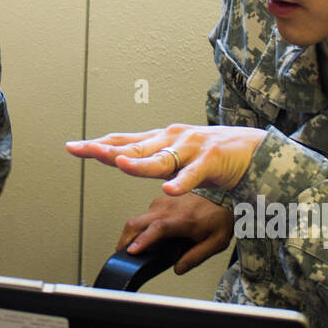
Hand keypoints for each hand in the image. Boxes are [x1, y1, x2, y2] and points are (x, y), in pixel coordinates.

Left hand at [66, 123, 265, 193]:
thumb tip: (119, 159)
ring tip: (120, 165)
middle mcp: (173, 139)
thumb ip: (149, 159)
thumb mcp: (176, 156)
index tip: (72, 146)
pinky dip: (182, 182)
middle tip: (86, 150)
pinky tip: (170, 189)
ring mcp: (192, 148)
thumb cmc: (214, 154)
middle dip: (109, 150)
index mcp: (162, 139)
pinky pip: (194, 174)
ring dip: (140, 163)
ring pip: (161, 159)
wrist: (255, 148)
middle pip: (135, 147)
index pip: (124, 140)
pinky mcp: (212, 160)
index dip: (98, 144)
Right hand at [117, 193, 233, 274]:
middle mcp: (169, 208)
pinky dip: (139, 227)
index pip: (158, 229)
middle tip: (121, 255)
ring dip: (131, 234)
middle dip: (125, 240)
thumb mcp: (216, 242)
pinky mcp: (160, 201)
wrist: (223, 194)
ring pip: (137, 219)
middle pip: (138, 222)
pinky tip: (144, 236)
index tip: (132, 251)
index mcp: (184, 219)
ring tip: (131, 249)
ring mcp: (163, 202)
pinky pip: (144, 215)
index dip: (143, 240)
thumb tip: (179, 268)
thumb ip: (196, 257)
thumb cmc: (220, 217)